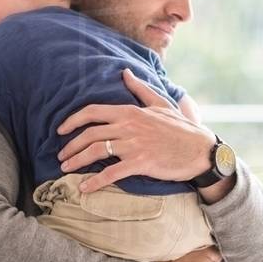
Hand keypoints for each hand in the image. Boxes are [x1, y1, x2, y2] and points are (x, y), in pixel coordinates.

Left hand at [56, 69, 215, 193]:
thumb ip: (140, 89)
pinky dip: (95, 182)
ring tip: (65, 169)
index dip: (72, 121)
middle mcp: (129, 126)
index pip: (92, 112)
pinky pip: (112, 173)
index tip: (61, 130)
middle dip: (70, 145)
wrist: (201, 150)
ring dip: (77, 161)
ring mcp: (134, 144)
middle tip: (61, 156)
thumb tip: (125, 72)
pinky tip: (85, 188)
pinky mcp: (141, 163)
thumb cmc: (182, 128)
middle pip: (90, 133)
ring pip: (96, 151)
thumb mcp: (161, 104)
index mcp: (130, 111)